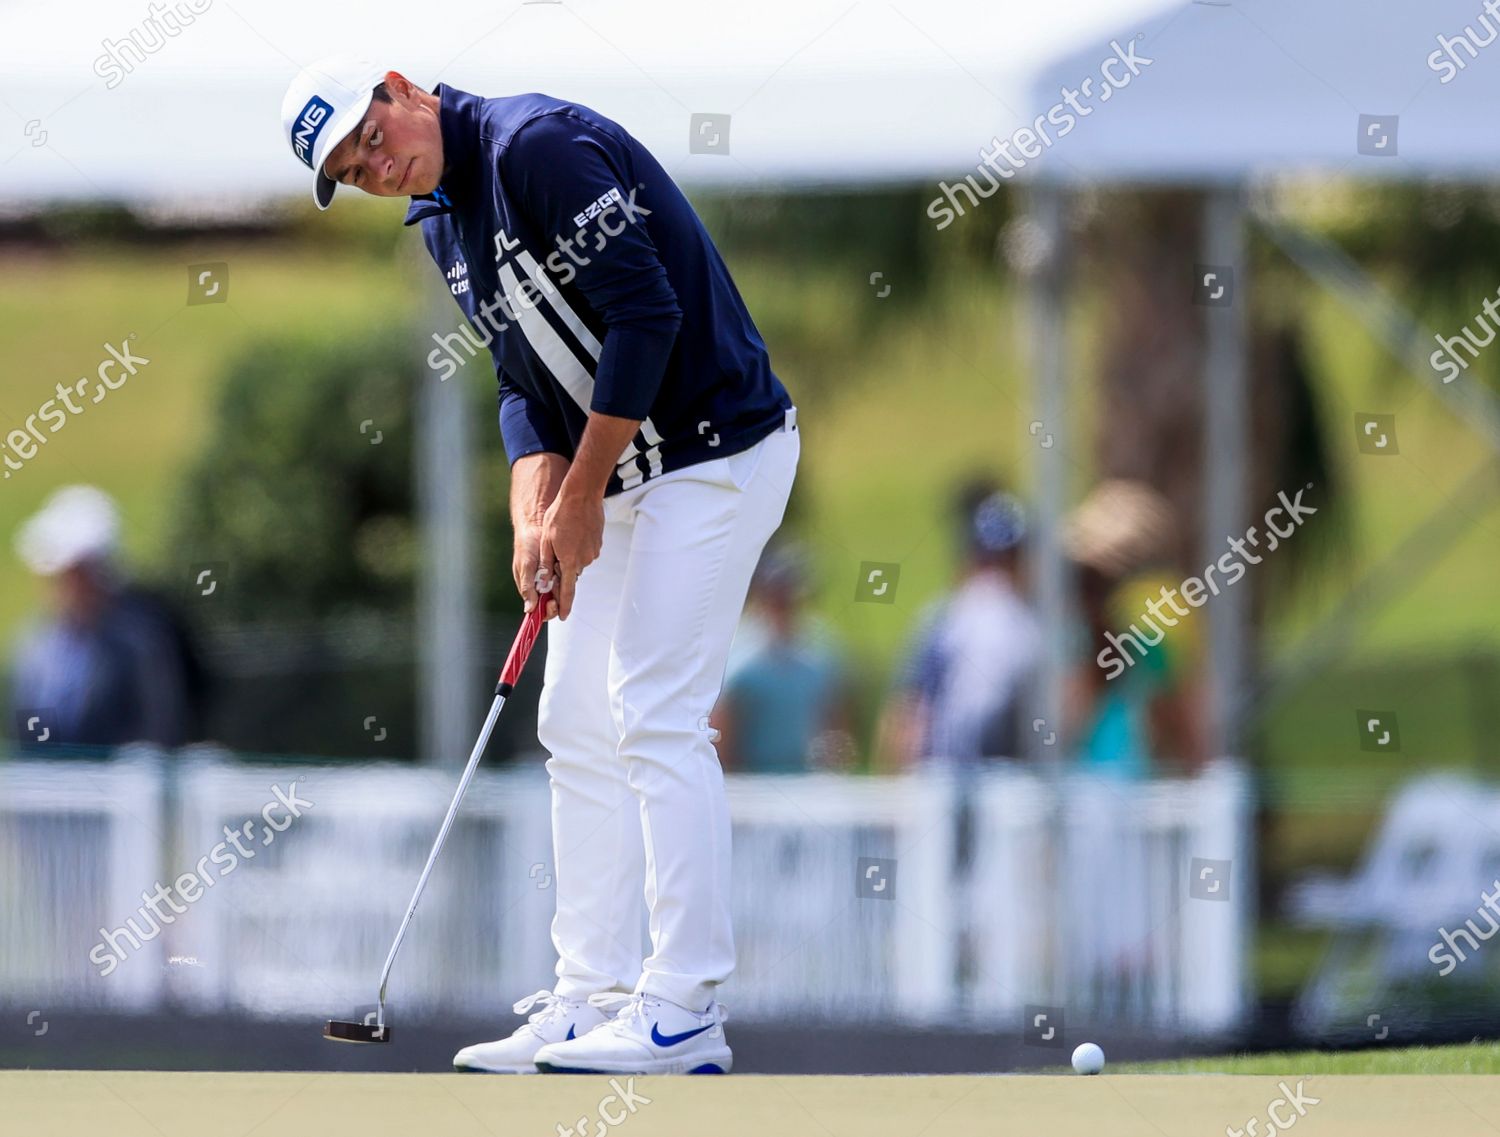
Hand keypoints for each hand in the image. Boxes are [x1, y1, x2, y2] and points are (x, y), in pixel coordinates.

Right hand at [513, 520, 557, 620]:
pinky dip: (566, 574)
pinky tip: (561, 565)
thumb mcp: (525, 567)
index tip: (552, 604)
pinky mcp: (560, 569)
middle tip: (556, 586)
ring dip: (562, 585)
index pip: (539, 610)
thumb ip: (527, 588)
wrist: (536, 525)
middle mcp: (541, 587)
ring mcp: (551, 578)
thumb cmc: (526, 545)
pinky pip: (567, 578)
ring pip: (561, 591)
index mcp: (530, 590)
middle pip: (553, 603)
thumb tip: (529, 609)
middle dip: (557, 598)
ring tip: (556, 570)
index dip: (547, 611)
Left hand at [538, 489, 603, 619]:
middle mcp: (584, 560)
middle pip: (570, 575)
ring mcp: (593, 552)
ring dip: (568, 557)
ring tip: (562, 537)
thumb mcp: (546, 542)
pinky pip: (584, 552)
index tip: (562, 616)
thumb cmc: (560, 515)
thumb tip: (544, 586)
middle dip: (561, 571)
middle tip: (553, 553)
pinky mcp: (597, 543)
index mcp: (569, 562)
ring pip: (577, 562)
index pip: (567, 591)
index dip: (564, 606)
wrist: (582, 494)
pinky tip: (572, 533)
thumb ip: (545, 566)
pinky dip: (576, 548)